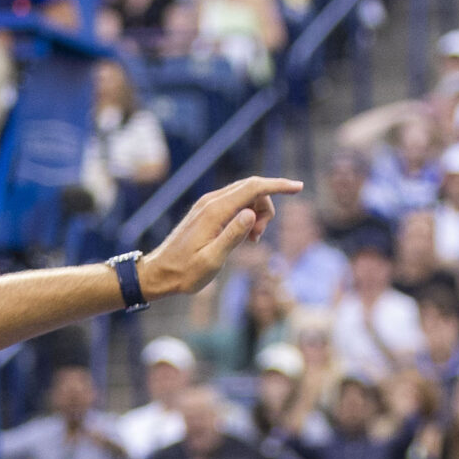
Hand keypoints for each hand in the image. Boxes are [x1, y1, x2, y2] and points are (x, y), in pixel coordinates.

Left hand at [143, 176, 302, 297]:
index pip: (253, 188)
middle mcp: (211, 201)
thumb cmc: (185, 272)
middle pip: (252, 188)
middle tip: (259, 237)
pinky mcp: (206, 211)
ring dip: (257, 212)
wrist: (159, 273)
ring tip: (252, 240)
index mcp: (214, 211)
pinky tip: (244, 236)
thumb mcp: (212, 260)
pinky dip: (246, 214)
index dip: (278, 185)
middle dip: (267, 207)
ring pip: (245, 195)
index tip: (299, 187)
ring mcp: (207, 204)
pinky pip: (235, 202)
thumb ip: (232, 236)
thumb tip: (251, 214)